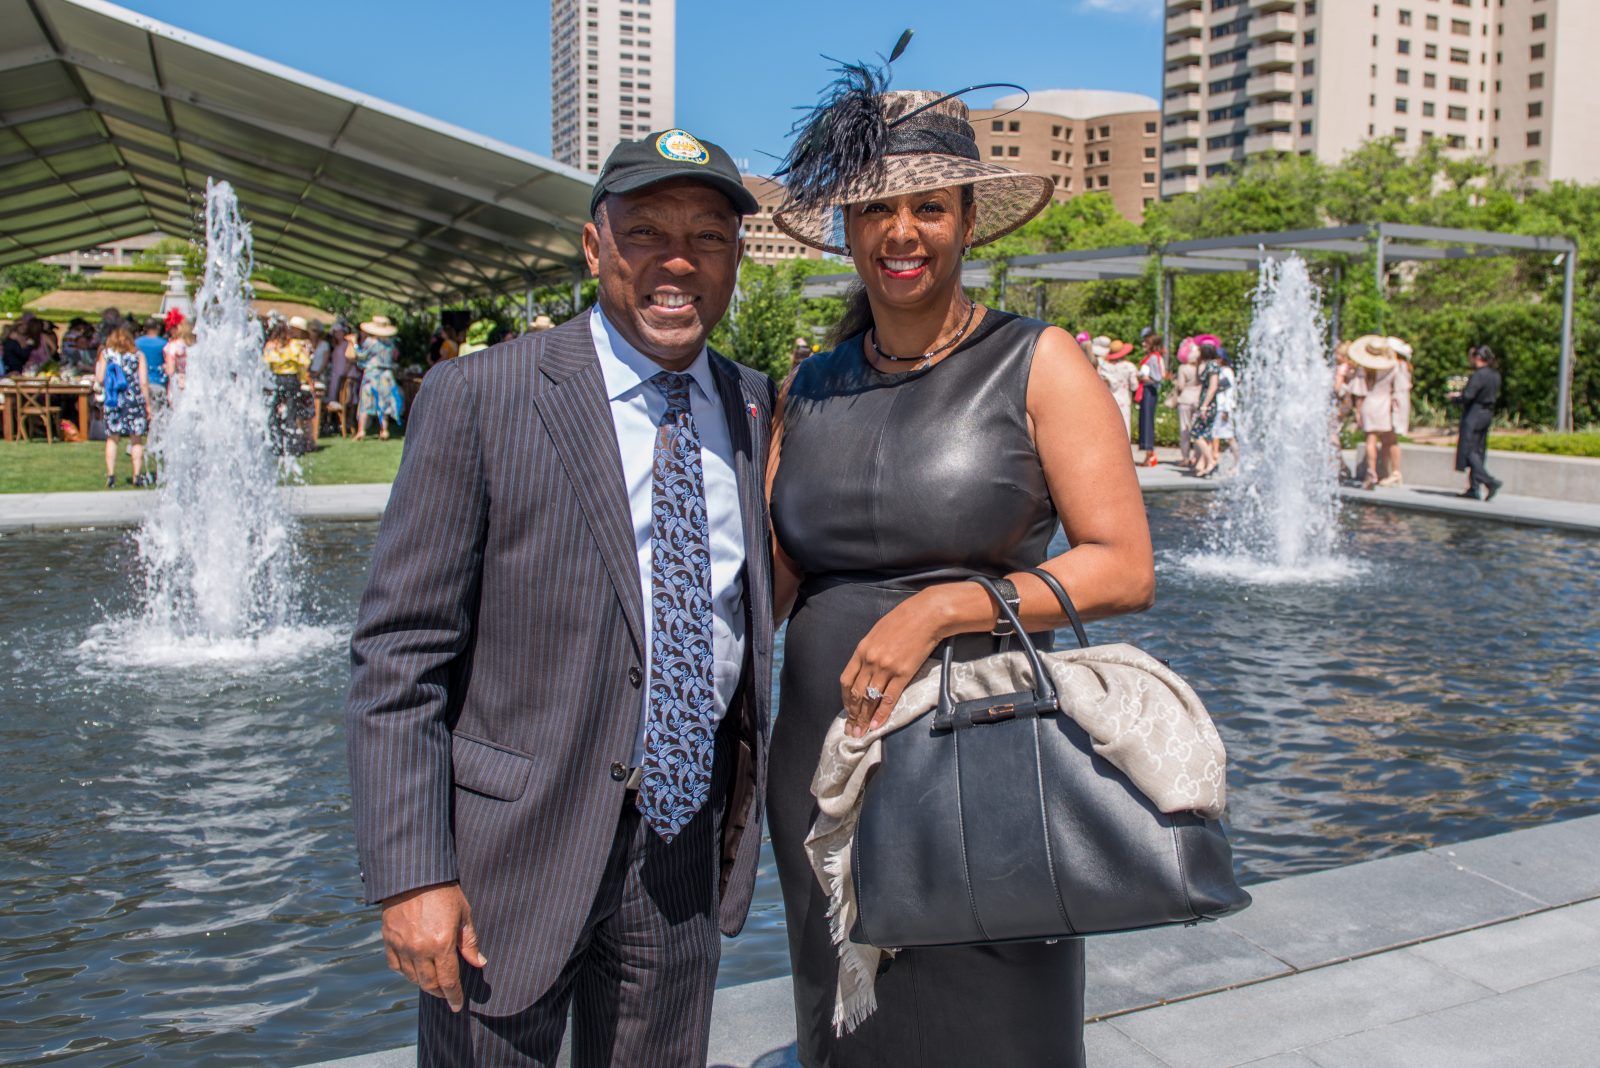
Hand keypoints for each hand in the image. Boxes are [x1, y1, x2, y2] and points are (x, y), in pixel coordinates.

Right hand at [380, 882, 486, 1012]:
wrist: (414, 874)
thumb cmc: (444, 892)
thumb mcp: (464, 914)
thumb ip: (470, 942)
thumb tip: (479, 963)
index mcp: (441, 944)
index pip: (448, 981)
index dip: (454, 996)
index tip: (457, 1005)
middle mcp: (419, 949)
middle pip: (429, 984)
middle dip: (440, 993)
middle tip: (448, 995)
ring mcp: (401, 946)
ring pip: (412, 978)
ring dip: (424, 984)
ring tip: (434, 982)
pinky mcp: (388, 939)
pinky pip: (395, 965)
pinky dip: (405, 972)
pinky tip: (414, 970)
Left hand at [840, 587, 955, 737]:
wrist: (927, 615)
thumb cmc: (903, 620)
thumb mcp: (877, 632)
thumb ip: (868, 651)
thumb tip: (864, 668)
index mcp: (862, 650)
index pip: (847, 680)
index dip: (845, 699)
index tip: (847, 711)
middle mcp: (871, 661)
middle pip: (857, 694)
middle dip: (852, 714)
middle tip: (851, 730)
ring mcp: (886, 669)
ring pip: (870, 699)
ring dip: (864, 718)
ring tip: (861, 733)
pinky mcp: (903, 674)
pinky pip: (889, 699)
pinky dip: (881, 714)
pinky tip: (877, 725)